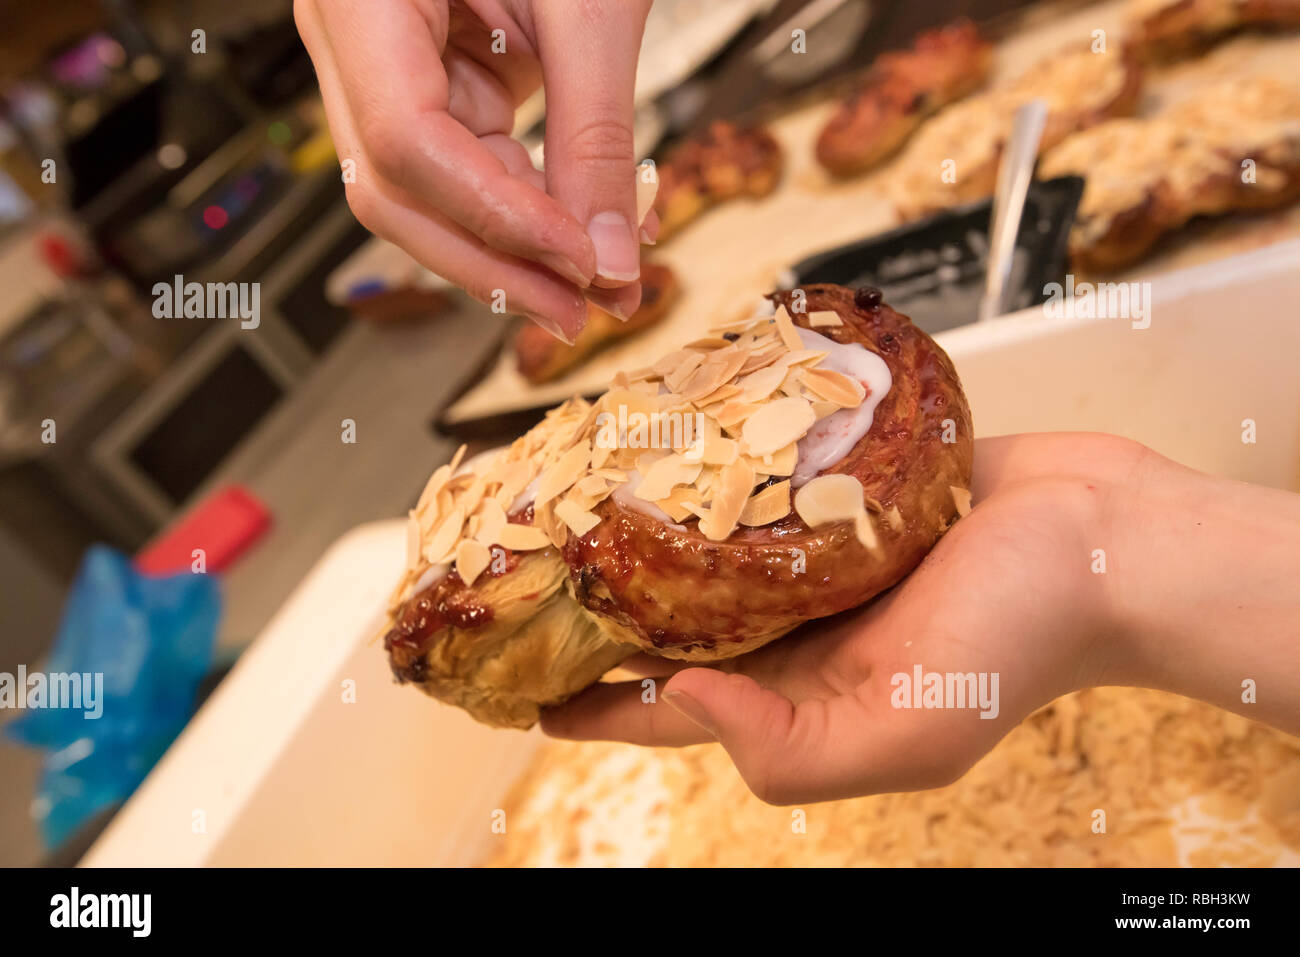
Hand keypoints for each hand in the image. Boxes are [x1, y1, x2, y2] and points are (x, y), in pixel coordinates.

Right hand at [295, 0, 654, 341]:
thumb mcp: (586, 5)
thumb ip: (596, 134)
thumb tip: (611, 257)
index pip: (405, 141)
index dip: (497, 216)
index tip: (583, 262)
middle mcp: (350, 34)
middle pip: (395, 189)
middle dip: (493, 261)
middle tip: (581, 311)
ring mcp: (383, 59)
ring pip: (426, 191)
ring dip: (510, 246)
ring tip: (594, 285)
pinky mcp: (427, 75)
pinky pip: (463, 162)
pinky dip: (523, 204)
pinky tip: (579, 233)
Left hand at [542, 433, 1158, 803]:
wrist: (1106, 535)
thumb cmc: (1021, 638)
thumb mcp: (906, 734)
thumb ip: (789, 751)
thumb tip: (680, 701)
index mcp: (797, 690)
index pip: (668, 706)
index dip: (592, 705)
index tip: (512, 689)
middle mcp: (794, 622)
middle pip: (672, 618)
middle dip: (601, 605)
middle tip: (525, 571)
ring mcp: (816, 550)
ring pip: (707, 540)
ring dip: (648, 525)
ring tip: (576, 495)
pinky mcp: (841, 487)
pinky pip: (762, 474)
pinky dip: (716, 462)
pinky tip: (669, 436)